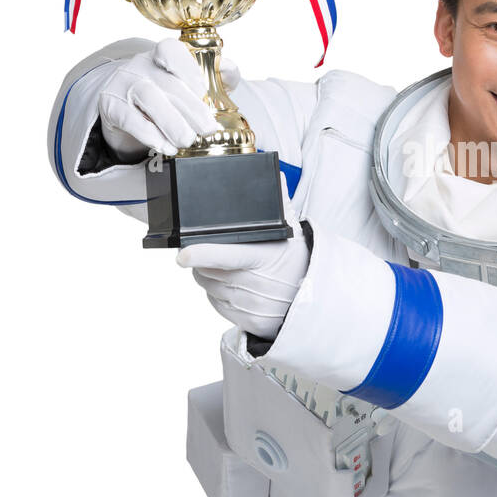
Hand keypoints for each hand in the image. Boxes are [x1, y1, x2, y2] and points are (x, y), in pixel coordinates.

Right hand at [98, 38, 242, 158]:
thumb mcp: (191, 80)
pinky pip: (130, 119)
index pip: (170, 50)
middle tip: (207, 128)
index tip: (202, 88)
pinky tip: (167, 147)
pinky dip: (151, 135)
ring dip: (172, 122)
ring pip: (149, 98)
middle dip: (191, 108)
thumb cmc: (165, 91)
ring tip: (188, 140)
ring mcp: (123, 84)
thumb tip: (228, 70)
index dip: (188, 68)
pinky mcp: (111, 106)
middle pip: (167, 83)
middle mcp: (140, 65)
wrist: (124, 105)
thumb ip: (216, 74)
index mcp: (161, 55)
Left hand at [176, 189, 309, 338]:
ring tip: (231, 268)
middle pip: (207, 270)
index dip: (201, 254)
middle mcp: (254, 285)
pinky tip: (236, 285)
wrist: (315, 297)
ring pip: (208, 286)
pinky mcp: (246, 321)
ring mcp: (249, 305)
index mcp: (262, 259)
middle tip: (218, 251)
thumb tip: (275, 174)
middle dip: (203, 259)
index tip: (182, 255)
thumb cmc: (299, 260)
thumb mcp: (292, 231)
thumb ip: (279, 203)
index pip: (225, 255)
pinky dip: (219, 293)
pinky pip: (216, 303)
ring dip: (209, 275)